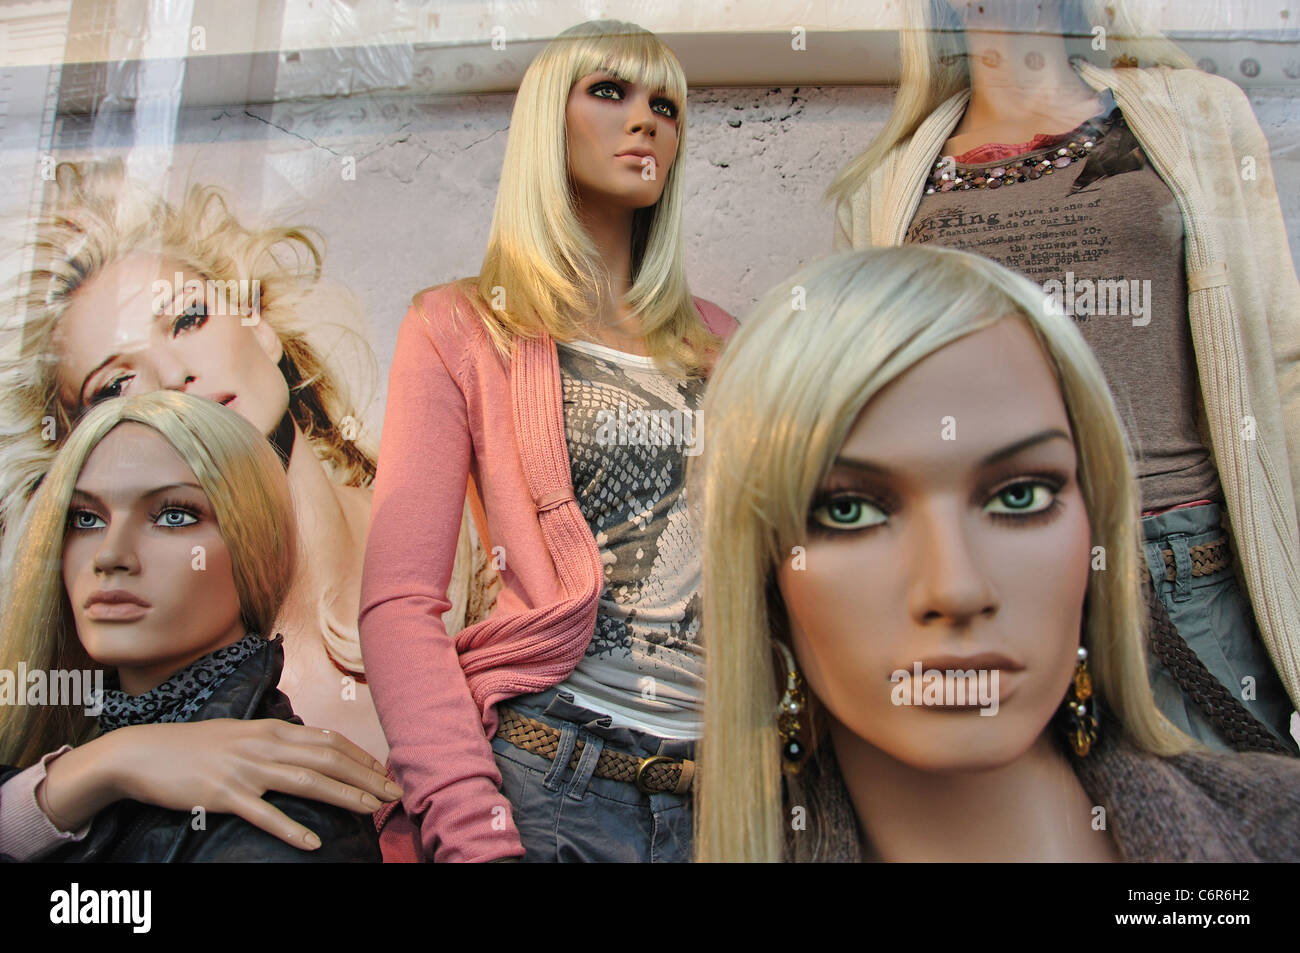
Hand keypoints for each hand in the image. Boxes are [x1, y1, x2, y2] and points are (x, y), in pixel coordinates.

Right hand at [40, 719, 401, 850]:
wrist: (143, 753)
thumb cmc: (196, 747)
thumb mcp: (242, 735)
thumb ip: (276, 741)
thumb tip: (310, 750)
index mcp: (272, 730)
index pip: (329, 741)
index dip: (361, 757)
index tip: (384, 773)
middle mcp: (264, 746)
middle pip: (328, 759)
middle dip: (365, 776)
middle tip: (393, 793)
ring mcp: (245, 770)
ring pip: (306, 781)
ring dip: (343, 796)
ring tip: (371, 810)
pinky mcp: (224, 795)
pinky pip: (264, 814)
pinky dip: (291, 828)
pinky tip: (313, 842)